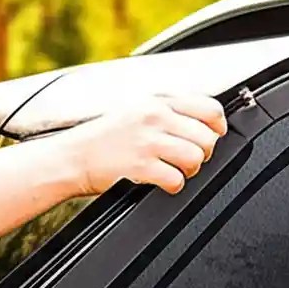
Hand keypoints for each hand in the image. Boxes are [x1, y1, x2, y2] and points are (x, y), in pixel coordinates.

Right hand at [57, 93, 227, 195]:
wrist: (71, 157)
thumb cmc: (102, 137)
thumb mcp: (135, 111)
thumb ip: (167, 112)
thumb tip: (203, 121)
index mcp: (157, 102)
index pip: (209, 108)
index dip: (218, 126)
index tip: (214, 135)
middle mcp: (154, 117)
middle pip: (207, 137)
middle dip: (204, 153)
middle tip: (189, 158)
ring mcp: (148, 141)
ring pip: (196, 157)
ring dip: (190, 170)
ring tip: (177, 171)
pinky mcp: (141, 165)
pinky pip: (177, 179)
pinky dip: (174, 185)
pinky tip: (164, 182)